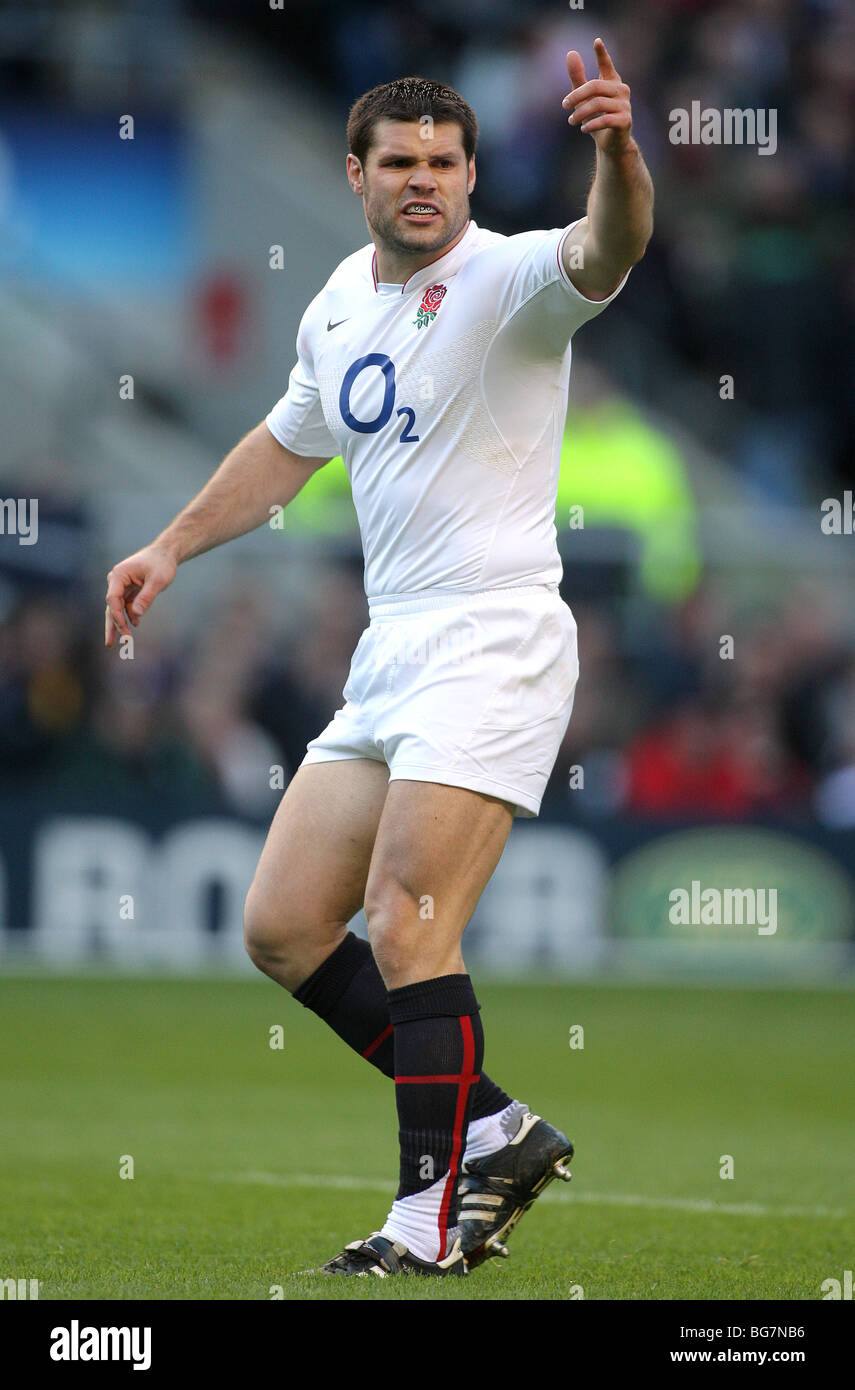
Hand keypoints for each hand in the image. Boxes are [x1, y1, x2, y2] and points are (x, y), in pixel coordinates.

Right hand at [104, 543, 176, 646]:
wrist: (166, 553)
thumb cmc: (162, 564)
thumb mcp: (158, 581)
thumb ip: (146, 597)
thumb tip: (136, 615)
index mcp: (119, 575)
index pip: (112, 599)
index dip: (116, 616)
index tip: (124, 629)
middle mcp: (116, 580)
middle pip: (111, 606)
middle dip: (112, 625)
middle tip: (109, 644)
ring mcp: (122, 585)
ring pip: (117, 608)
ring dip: (120, 623)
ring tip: (122, 641)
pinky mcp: (129, 589)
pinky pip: (126, 605)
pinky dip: (130, 615)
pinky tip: (135, 624)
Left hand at [562, 37, 633, 156]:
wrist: (612, 144)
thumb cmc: (597, 118)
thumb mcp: (584, 98)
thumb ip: (578, 78)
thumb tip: (571, 52)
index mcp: (612, 82)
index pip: (607, 65)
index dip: (602, 54)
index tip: (596, 41)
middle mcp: (622, 90)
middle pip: (595, 86)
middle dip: (577, 96)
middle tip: (564, 105)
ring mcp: (625, 105)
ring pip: (598, 104)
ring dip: (581, 113)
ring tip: (571, 121)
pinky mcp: (625, 121)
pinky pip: (606, 120)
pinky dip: (591, 124)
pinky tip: (583, 129)